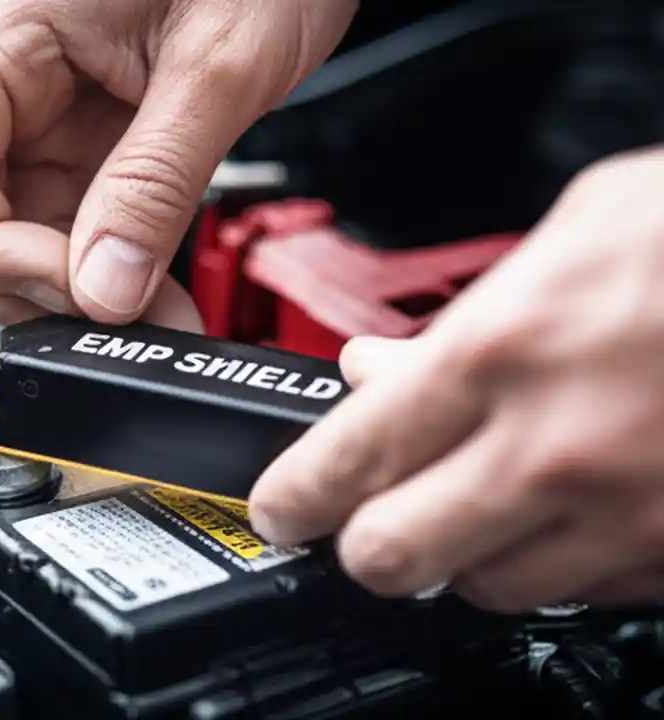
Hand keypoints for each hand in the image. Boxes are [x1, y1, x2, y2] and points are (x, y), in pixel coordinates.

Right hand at [0, 0, 357, 329]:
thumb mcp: (220, 65)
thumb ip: (155, 184)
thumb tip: (105, 292)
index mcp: (10, 32)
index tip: (75, 289)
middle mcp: (14, 71)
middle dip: (25, 280)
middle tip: (108, 322)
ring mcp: (50, 101)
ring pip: (16, 222)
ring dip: (72, 283)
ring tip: (149, 314)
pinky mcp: (94, 124)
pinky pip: (74, 209)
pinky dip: (106, 260)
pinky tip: (150, 288)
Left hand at [249, 145, 663, 610]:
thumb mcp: (568, 236)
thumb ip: (454, 318)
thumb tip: (375, 371)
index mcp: (503, 354)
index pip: (345, 462)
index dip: (291, 499)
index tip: (279, 510)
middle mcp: (555, 450)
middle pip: (393, 558)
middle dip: (364, 542)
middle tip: (363, 518)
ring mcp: (626, 515)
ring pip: (486, 590)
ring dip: (464, 553)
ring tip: (480, 498)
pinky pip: (583, 591)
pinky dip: (556, 559)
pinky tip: (566, 505)